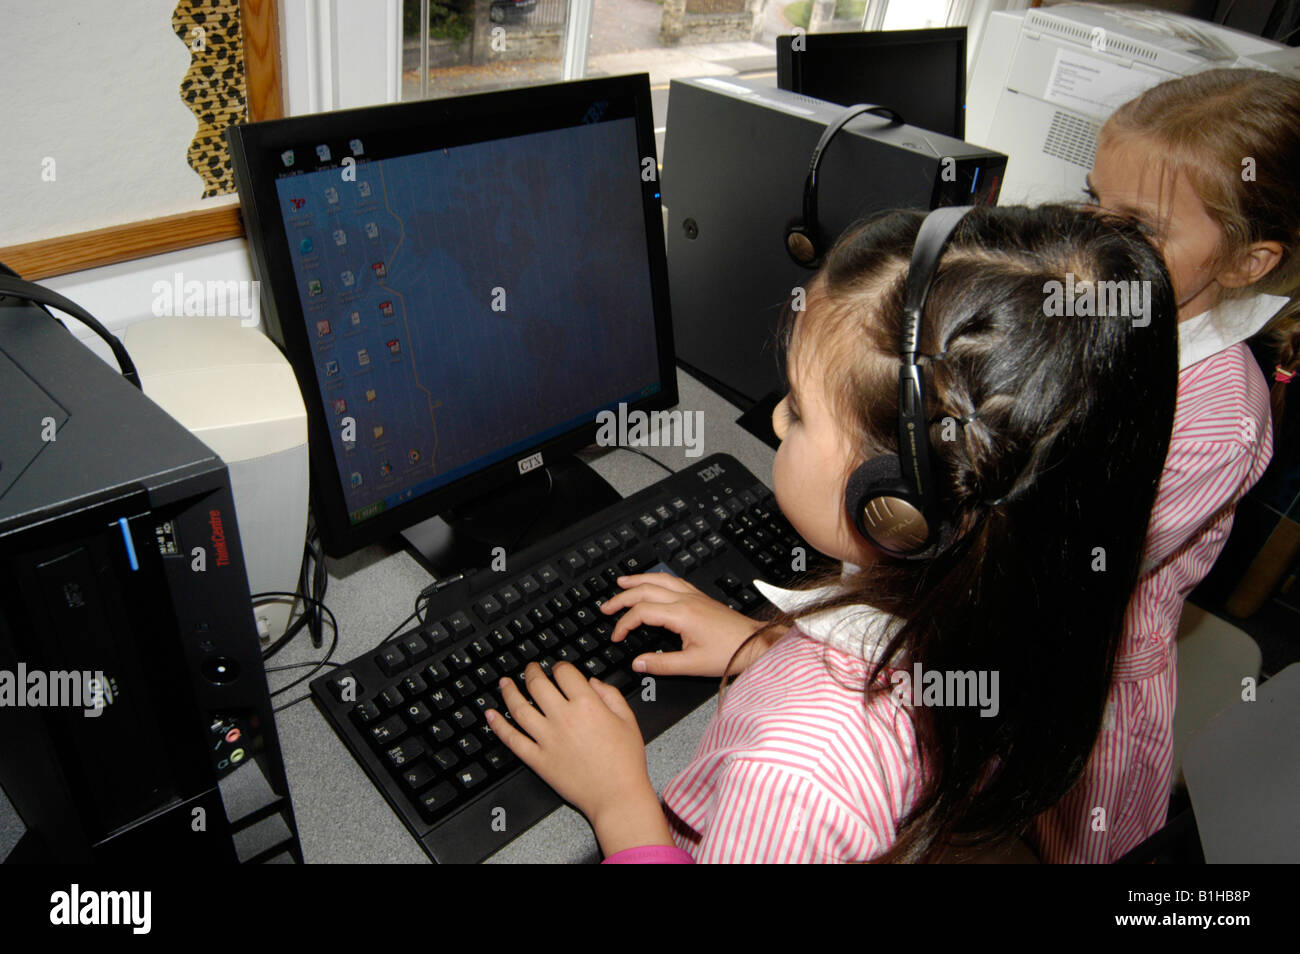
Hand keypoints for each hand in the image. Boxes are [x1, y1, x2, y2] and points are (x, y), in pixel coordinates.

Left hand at [486, 662, 666, 851]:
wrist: (617, 796)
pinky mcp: (538, 760)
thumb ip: (610, 695)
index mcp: (587, 705)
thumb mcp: (628, 720)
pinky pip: (512, 739)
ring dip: (509, 691)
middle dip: (531, 672)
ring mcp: (547, 739)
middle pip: (537, 685)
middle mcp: (563, 718)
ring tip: (505, 683)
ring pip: (519, 708)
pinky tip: (491, 715)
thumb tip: (593, 682)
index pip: (565, 673)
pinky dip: (499, 725)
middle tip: (530, 669)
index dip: (560, 666)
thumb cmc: (625, 762)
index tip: (559, 668)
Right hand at [600, 572, 784, 677]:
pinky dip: (657, 579)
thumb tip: (638, 663)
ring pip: (659, 580)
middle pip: (645, 590)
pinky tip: (653, 582)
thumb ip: (661, 664)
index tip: (616, 636)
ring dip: (638, 580)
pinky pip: (674, 581)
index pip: (642, 612)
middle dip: (622, 597)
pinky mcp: (701, 598)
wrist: (755, 644)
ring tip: (622, 582)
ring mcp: (694, 596)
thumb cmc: (729, 653)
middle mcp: (686, 600)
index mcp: (681, 614)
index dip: (624, 624)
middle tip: (606, 607)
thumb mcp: (692, 665)